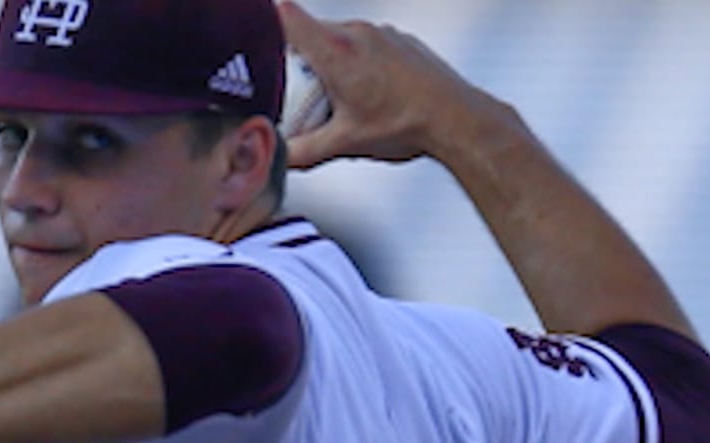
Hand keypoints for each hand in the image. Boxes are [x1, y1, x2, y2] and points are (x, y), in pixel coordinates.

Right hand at [277, 1, 502, 169]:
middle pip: (310, 34)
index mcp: (336, 53)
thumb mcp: (344, 144)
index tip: (253, 30)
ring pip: (339, 40)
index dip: (264, 19)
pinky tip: (372, 95)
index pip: (287, 17)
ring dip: (332, 65)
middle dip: (301, 63)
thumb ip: (303, 152)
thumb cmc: (405, 125)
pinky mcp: (398, 39)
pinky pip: (365, 44)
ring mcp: (381, 33)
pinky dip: (359, 64)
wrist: (456, 119)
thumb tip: (279, 158)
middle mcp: (357, 33)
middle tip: (307, 97)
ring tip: (346, 101)